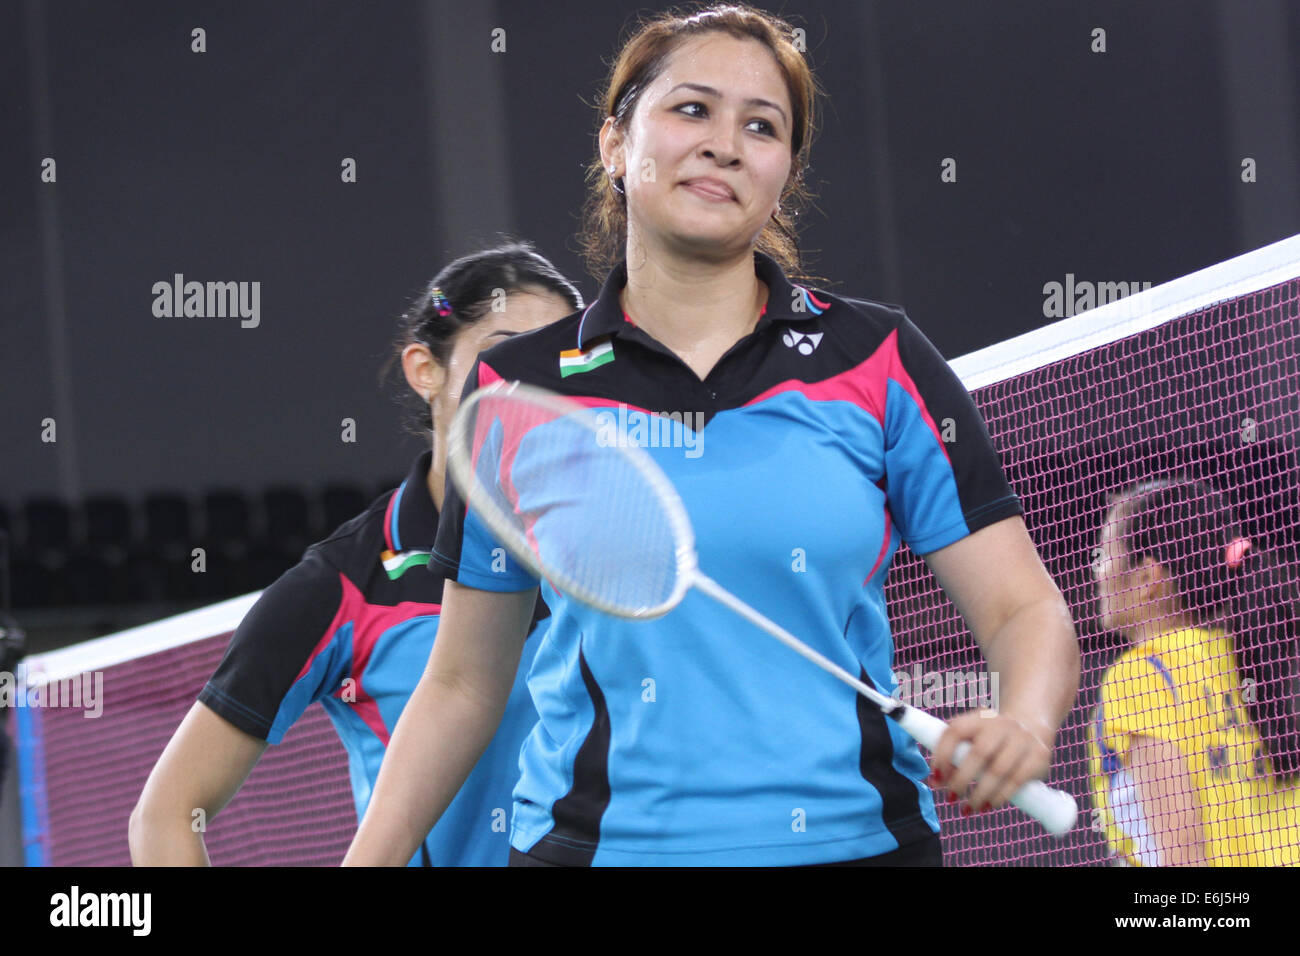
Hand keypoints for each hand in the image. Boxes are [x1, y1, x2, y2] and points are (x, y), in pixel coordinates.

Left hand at [925, 709, 1053, 815]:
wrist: (1031, 725)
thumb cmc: (992, 739)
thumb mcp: (972, 738)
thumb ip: (952, 756)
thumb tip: (933, 782)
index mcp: (980, 717)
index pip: (956, 731)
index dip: (942, 755)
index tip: (936, 778)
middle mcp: (1002, 725)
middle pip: (978, 753)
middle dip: (961, 779)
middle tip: (951, 798)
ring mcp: (1023, 739)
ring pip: (998, 770)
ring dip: (979, 794)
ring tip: (968, 808)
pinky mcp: (1039, 755)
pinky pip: (1016, 780)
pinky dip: (1000, 796)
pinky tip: (989, 805)